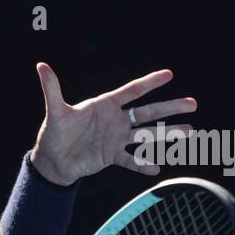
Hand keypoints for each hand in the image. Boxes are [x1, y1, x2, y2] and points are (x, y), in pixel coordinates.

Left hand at [29, 63, 197, 184]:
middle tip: (193, 103)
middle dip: (170, 108)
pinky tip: (156, 168)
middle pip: (148, 112)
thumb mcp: (55, 110)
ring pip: (146, 135)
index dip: (150, 82)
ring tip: (190, 131)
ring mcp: (116, 139)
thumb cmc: (54, 132)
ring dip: (167, 133)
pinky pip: (130, 161)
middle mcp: (116, 120)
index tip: (169, 74)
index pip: (132, 91)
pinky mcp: (112, 156)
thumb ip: (52, 88)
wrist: (52, 160)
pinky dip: (141, 165)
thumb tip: (41, 66)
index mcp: (106, 105)